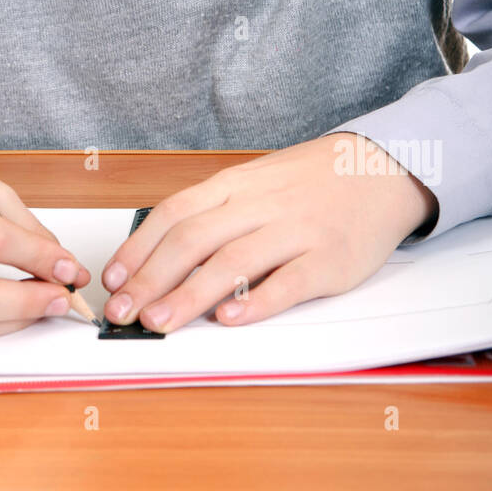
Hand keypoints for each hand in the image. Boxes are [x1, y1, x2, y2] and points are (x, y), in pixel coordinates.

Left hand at [100, 133, 438, 332]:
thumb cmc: (308, 182)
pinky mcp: (329, 259)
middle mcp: (259, 205)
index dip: (138, 249)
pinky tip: (230, 319)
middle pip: (193, 240)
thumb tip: (158, 254)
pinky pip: (289, 282)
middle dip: (150, 279)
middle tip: (123, 311)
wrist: (379, 168)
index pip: (173, 214)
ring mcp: (295, 231)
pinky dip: (257, 301)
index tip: (112, 279)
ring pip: (232, 261)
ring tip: (159, 322)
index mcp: (235, 186)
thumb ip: (213, 213)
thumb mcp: (254, 182)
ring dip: (189, 295)